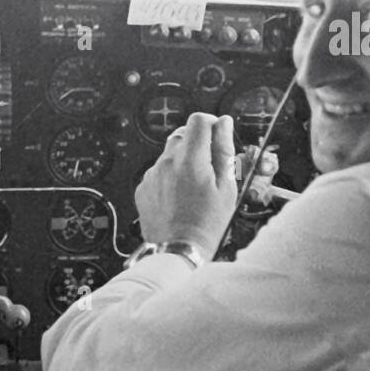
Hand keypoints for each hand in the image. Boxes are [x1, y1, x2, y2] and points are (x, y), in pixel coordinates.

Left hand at [134, 113, 237, 254]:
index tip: (218, 135)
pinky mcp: (143, 187)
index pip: (198, 120)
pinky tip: (179, 196)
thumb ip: (224, 150)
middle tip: (209, 167)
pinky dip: (169, 177)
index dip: (211, 123)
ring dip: (183, 161)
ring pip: (170, 154)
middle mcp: (167, 162)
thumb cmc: (206, 224)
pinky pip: (158, 172)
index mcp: (190, 159)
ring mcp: (152, 174)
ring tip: (194, 187)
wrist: (177, 250)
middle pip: (183, 134)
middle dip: (198, 143)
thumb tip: (224, 124)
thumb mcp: (226, 187)